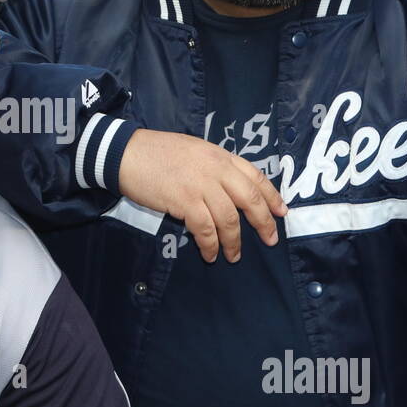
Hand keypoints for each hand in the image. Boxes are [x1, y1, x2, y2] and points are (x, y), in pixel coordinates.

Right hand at [117, 128, 286, 262]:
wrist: (126, 152)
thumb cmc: (156, 151)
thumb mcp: (194, 150)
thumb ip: (213, 166)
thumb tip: (226, 190)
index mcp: (220, 156)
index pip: (255, 176)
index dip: (271, 196)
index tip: (281, 212)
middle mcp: (216, 169)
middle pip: (250, 199)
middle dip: (263, 222)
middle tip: (269, 240)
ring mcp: (202, 185)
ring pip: (229, 219)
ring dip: (234, 242)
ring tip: (233, 256)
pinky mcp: (185, 201)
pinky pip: (206, 229)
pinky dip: (210, 245)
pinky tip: (210, 254)